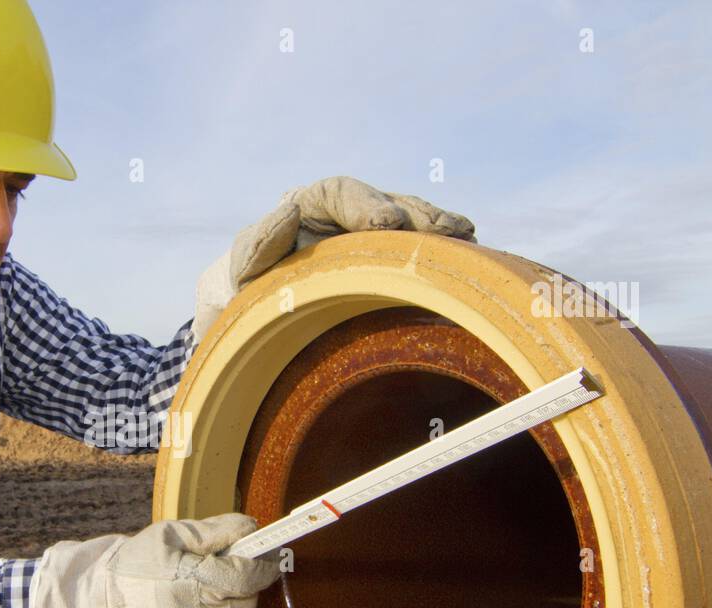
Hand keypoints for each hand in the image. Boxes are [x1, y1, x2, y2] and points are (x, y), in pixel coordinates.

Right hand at [27, 513, 281, 607]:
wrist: (96, 605)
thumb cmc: (134, 564)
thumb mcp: (171, 535)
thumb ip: (215, 531)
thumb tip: (251, 529)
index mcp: (197, 581)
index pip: (250, 576)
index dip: (264, 565)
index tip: (268, 557)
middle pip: (246, 603)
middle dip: (240, 587)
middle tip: (220, 574)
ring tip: (192, 595)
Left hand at [193, 176, 477, 341]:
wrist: (253, 309)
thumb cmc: (244, 289)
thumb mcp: (241, 269)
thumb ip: (259, 244)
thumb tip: (290, 213)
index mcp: (308, 205)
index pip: (341, 194)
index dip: (368, 205)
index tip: (388, 223)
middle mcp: (344, 213)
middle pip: (387, 202)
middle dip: (418, 214)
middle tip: (445, 231)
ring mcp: (369, 236)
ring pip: (410, 223)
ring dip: (438, 230)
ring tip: (467, 237)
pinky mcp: (385, 261)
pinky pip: (417, 250)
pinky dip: (441, 252)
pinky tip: (470, 257)